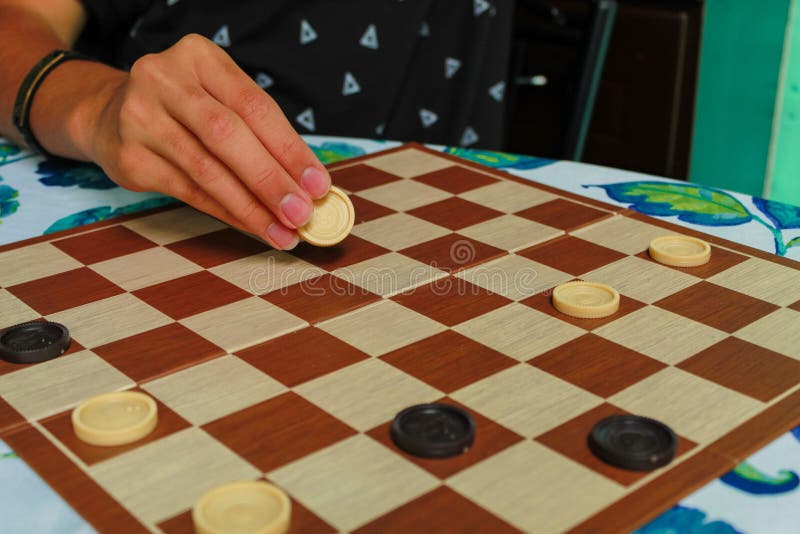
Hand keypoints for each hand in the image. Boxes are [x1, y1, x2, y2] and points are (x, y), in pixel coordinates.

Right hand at [89, 34, 329, 248]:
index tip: (318, 184)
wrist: (110, 114)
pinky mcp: (129, 157)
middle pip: (228, 135)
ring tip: (283, 230)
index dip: (290, 148)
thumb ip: (261, 133)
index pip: (254, 105)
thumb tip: (307, 185)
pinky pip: (188, 191)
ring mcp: (140, 117)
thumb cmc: (186, 109)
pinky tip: (253, 225)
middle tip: (302, 212)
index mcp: (198, 56)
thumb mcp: (220, 99)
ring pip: (207, 170)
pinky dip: (227, 212)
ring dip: (251, 206)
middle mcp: (164, 79)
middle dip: (271, 179)